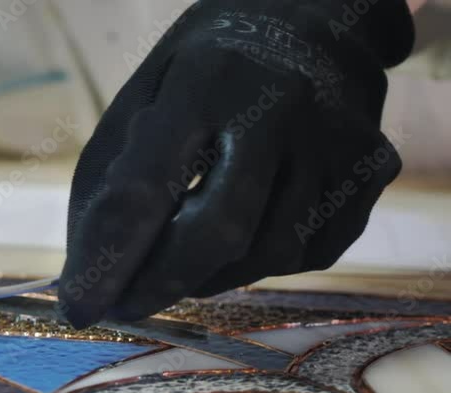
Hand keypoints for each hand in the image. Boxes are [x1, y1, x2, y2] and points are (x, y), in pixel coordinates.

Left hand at [59, 0, 414, 327]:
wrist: (309, 27)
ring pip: (270, 253)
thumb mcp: (138, 103)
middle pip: (220, 231)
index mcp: (203, 83)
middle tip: (126, 306)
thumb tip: (84, 282)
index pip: (147, 187)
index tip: (79, 308)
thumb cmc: (200, 78)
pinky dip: (261, 263)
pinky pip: (310, 252)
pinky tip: (242, 234)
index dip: (110, 258)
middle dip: (163, 283)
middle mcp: (279, 106)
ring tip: (181, 259)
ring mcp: (335, 139)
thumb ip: (107, 187)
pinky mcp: (371, 170)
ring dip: (210, 276)